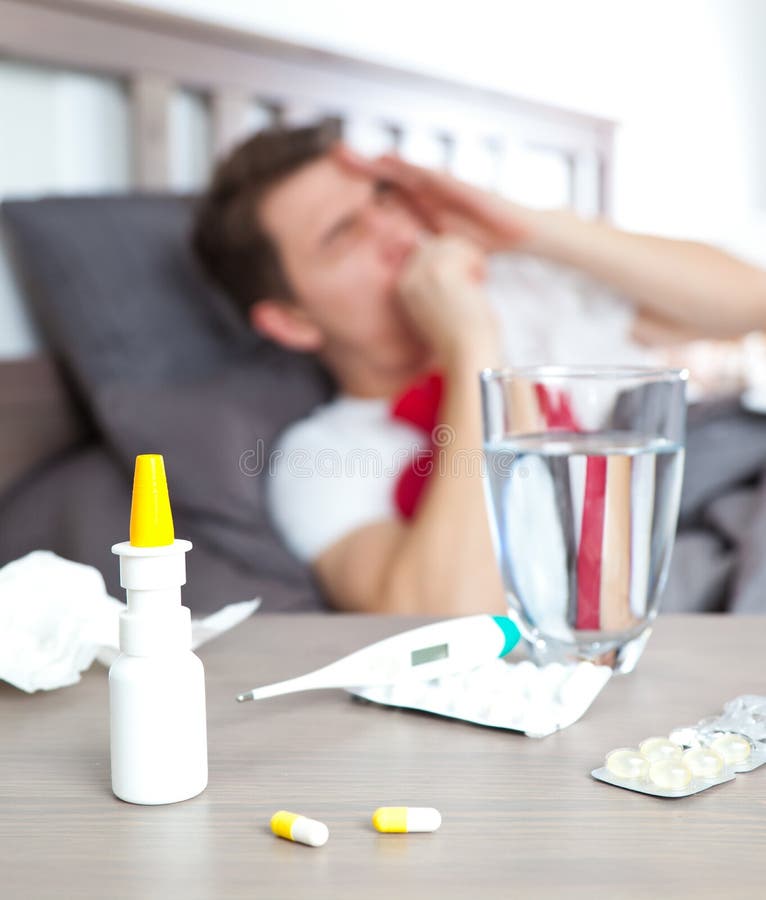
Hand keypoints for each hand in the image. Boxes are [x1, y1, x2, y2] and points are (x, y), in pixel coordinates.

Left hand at [334, 144, 535, 251]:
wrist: (527, 233)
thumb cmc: (487, 239)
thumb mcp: (445, 246)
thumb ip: (419, 247)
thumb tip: (392, 258)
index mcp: (428, 202)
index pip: (390, 190)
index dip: (364, 181)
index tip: (334, 176)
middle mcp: (437, 190)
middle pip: (395, 174)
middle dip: (366, 164)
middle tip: (335, 153)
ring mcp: (455, 187)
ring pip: (416, 173)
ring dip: (391, 163)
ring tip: (366, 156)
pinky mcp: (472, 190)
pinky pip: (444, 181)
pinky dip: (422, 173)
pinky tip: (403, 166)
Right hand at [397, 235, 500, 365]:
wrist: (467, 352)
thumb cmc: (461, 335)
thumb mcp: (441, 302)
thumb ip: (440, 279)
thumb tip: (455, 248)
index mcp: (404, 286)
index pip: (427, 252)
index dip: (450, 262)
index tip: (463, 283)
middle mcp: (408, 278)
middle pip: (437, 243)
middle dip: (460, 257)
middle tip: (473, 281)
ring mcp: (421, 273)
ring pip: (451, 242)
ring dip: (470, 258)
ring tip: (476, 282)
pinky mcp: (439, 271)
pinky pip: (464, 248)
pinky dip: (478, 262)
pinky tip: (479, 283)